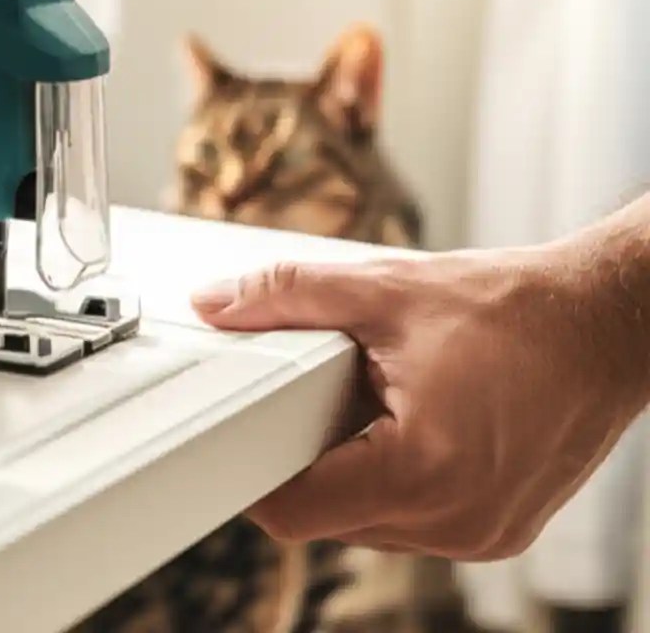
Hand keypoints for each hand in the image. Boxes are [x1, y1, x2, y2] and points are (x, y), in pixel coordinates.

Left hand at [190, 202, 649, 560]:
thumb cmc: (513, 308)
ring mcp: (482, 535)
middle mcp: (455, 519)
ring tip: (376, 412)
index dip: (256, 477)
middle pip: (330, 521)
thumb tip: (215, 304)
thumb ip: (287, 297)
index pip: (295, 513)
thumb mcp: (384, 290)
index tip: (244, 441)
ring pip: (371, 528)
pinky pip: (416, 525)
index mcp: (421, 470)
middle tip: (311, 407)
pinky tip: (413, 433)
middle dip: (308, 468)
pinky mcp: (501, 532)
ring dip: (354, 480)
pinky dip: (398, 487)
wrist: (610, 322)